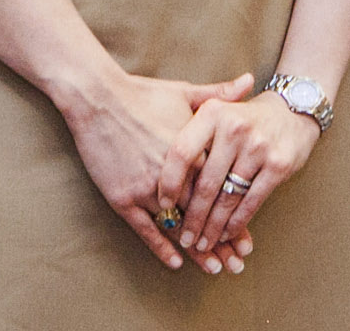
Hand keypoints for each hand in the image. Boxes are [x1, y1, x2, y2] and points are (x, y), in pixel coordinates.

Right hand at [64, 70, 255, 272]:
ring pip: (178, 226)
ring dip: (197, 250)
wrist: (98, 98)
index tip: (249, 239)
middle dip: (222, 241)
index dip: (236, 217)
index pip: (221, 192)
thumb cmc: (143, 94)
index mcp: (192, 152)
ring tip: (215, 269)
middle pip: (204, 214)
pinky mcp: (123, 197)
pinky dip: (161, 247)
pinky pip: (145, 229)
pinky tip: (176, 263)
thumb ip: (219, 94)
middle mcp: (173, 175)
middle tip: (238, 264)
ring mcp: (147, 188)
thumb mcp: (184, 92)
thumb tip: (250, 81)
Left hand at [160, 86, 321, 259]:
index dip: (170, 183)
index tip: (163, 205)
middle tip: (184, 237)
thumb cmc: (243, 118)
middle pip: (206, 183)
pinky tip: (226, 233)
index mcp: (213, 113)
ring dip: (213, 227)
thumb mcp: (216, 111)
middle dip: (193, 217)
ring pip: (227, 198)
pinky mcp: (278, 165)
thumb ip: (188, 134)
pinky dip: (236, 223)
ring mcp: (258, 147)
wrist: (293, 111)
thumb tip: (155, 175)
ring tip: (202, 243)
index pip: (182, 153)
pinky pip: (250, 202)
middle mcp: (234, 127)